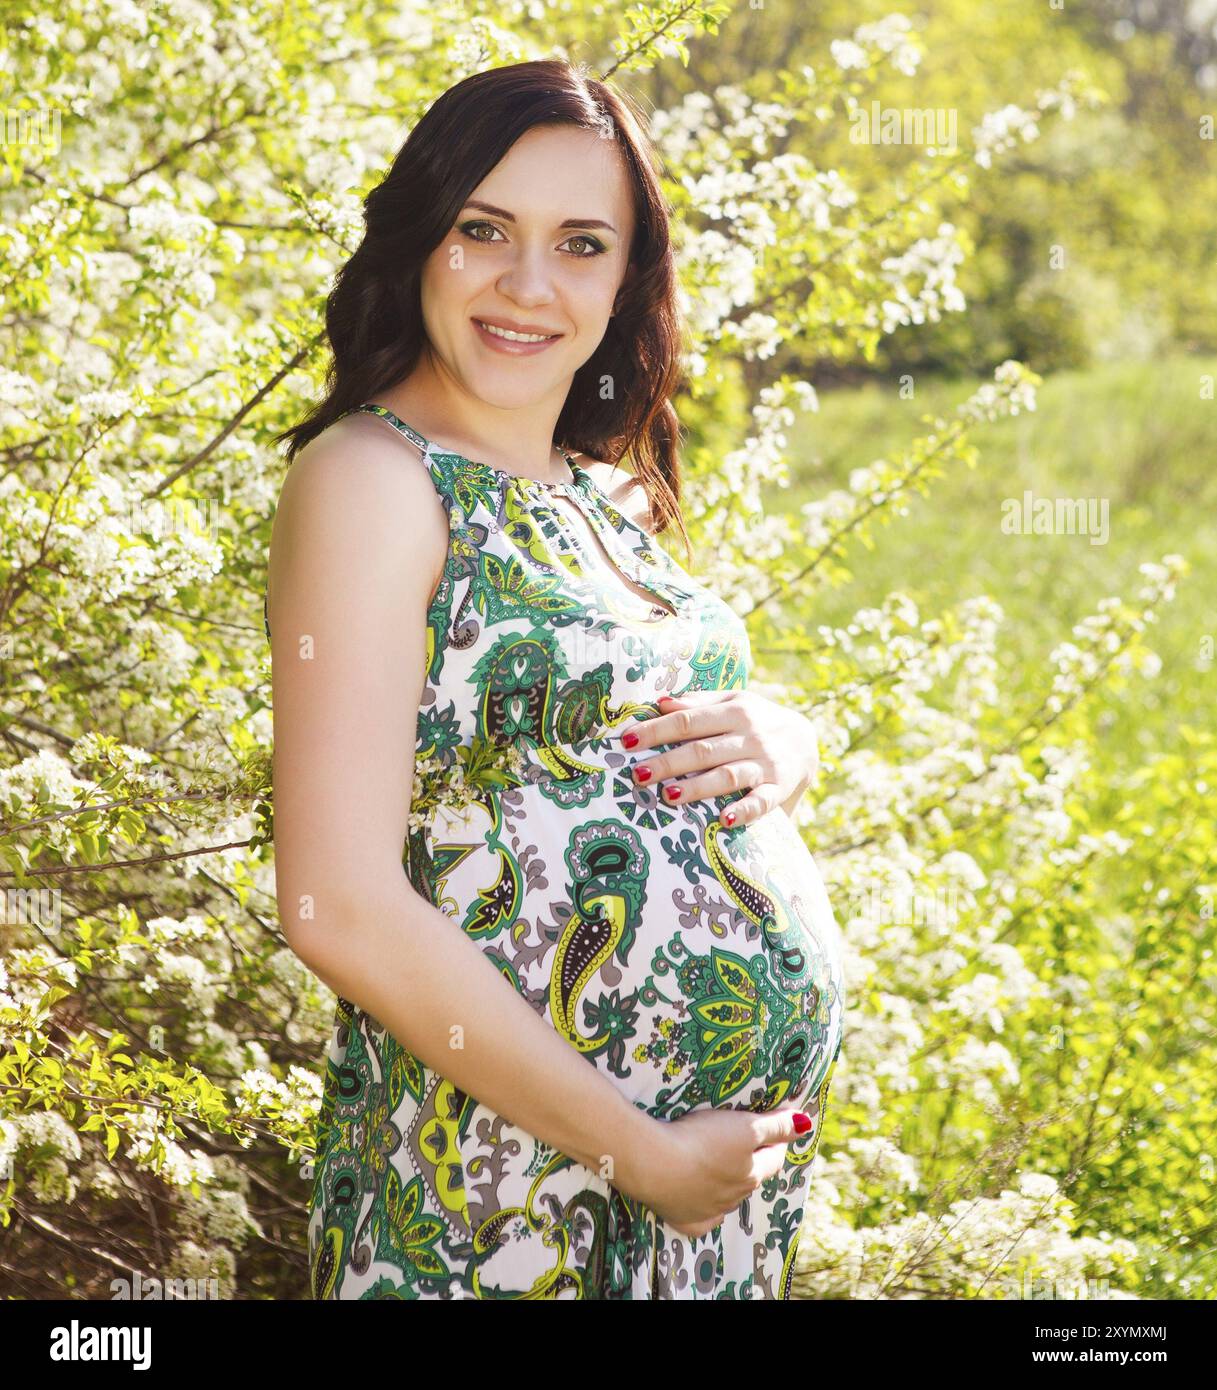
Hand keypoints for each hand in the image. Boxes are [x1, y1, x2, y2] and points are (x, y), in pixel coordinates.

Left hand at [619, 689, 819, 827]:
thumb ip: (699, 702)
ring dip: (698, 787)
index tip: (628, 740)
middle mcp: (749, 735)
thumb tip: (660, 702)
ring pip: (727, 775)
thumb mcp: (734, 702)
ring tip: (669, 796)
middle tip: (638, 775)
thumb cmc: (757, 721)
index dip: (657, 730)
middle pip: (702, 749)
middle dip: (668, 762)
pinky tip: (724, 820)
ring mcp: (765, 763)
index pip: (688, 720)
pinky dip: (744, 811)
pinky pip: (761, 802)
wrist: (807, 741)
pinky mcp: (778, 788)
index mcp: (734, 711)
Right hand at [633, 1104, 813, 1238]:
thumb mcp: (744, 1126)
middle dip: (752, 1163)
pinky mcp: (685, 1220)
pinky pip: (702, 1219)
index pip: (774, 1159)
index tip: (773, 1129)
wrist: (653, 1163)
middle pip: (751, 1179)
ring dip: (728, 1184)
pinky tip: (700, 1201)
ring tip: (717, 1164)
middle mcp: (734, 1197)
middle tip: (742, 1144)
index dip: (776, 1142)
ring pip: (727, 1198)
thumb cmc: (701, 1139)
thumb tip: (806, 1124)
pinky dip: (705, 1210)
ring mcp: (709, 1212)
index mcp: (751, 1174)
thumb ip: (776, 1126)